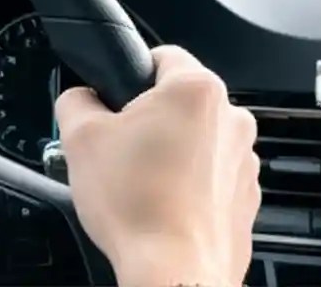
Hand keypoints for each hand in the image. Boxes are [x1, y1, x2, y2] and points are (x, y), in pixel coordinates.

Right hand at [55, 45, 259, 286]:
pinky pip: (210, 175)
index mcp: (196, 89)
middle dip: (148, 119)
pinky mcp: (245, 195)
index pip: (160, 55)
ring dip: (170, 152)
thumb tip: (80, 98)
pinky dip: (188, 184)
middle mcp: (232, 118)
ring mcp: (244, 159)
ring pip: (196, 139)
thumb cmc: (137, 207)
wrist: (174, 271)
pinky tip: (161, 204)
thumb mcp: (80, 138)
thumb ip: (75, 100)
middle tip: (119, 149)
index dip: (129, 77)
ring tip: (140, 183)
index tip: (115, 103)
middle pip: (179, 100)